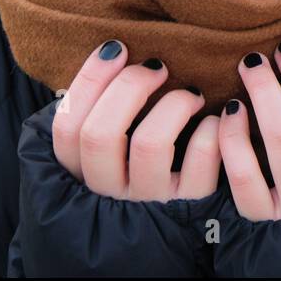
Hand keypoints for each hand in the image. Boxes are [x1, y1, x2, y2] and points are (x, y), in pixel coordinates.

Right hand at [51, 38, 220, 202]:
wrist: (178, 232)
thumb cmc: (142, 171)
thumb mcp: (110, 153)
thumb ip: (99, 115)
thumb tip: (108, 57)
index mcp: (83, 173)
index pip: (67, 127)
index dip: (89, 80)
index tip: (116, 47)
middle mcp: (110, 191)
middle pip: (101, 133)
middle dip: (129, 86)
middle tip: (157, 66)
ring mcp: (149, 200)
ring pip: (149, 143)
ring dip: (174, 104)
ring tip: (191, 94)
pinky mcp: (191, 205)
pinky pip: (199, 161)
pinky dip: (210, 132)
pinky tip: (214, 120)